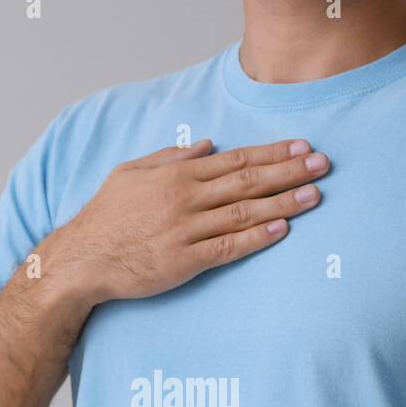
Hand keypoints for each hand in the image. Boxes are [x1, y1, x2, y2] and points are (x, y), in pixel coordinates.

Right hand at [45, 139, 328, 304]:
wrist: (82, 259)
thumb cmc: (106, 217)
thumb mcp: (131, 173)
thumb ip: (171, 157)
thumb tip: (207, 145)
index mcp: (176, 175)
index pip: (235, 159)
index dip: (272, 152)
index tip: (302, 146)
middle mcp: (186, 199)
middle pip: (248, 181)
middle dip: (289, 171)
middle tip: (323, 164)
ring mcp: (187, 231)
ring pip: (245, 212)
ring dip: (284, 202)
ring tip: (315, 194)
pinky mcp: (185, 262)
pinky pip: (229, 247)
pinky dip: (257, 237)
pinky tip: (283, 229)